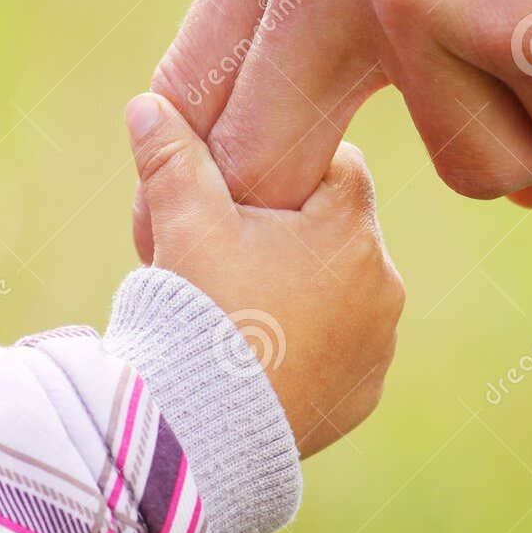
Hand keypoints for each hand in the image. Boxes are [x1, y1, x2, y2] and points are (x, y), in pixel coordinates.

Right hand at [125, 93, 403, 457]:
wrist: (202, 429)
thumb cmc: (196, 313)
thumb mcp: (180, 224)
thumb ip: (171, 158)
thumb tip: (148, 103)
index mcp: (350, 229)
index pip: (340, 166)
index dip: (289, 169)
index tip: (247, 190)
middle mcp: (383, 283)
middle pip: (340, 232)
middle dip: (296, 233)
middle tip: (234, 252)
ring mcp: (379, 344)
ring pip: (345, 291)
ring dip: (307, 290)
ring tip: (244, 307)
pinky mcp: (365, 393)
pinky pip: (344, 350)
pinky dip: (312, 346)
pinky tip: (263, 352)